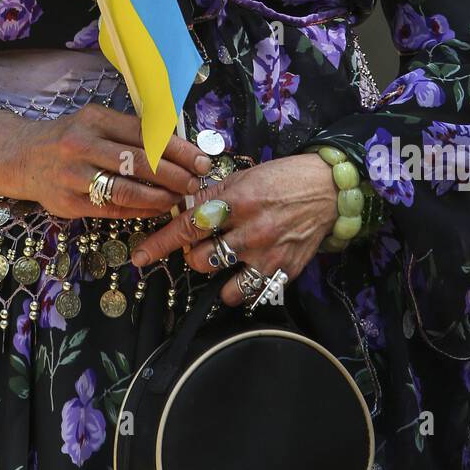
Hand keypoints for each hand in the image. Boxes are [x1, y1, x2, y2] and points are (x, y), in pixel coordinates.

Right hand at [0, 101, 213, 219]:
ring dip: (160, 197)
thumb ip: (130, 132)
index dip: (178, 149)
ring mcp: (73, 176)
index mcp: (94, 119)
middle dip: (175, 175)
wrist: (22, 157)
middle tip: (196, 183)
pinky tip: (157, 210)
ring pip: (127, 190)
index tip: (201, 160)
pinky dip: (140, 212)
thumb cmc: (69, 138)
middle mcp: (82, 145)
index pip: (146, 134)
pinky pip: (113, 210)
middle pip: (140, 162)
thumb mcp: (95, 122)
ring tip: (180, 199)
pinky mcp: (69, 203)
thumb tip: (179, 147)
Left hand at [128, 153, 338, 306]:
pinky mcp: (283, 271)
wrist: (328, 189)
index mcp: (237, 199)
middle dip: (193, 253)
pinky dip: (237, 287)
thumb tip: (182, 210)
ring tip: (225, 256)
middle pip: (200, 257)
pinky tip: (243, 271)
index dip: (161, 242)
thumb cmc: (282, 179)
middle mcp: (250, 229)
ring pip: (220, 280)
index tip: (141, 257)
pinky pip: (246, 293)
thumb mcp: (244, 177)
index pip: (189, 224)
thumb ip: (214, 196)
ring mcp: (267, 254)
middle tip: (203, 243)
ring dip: (214, 270)